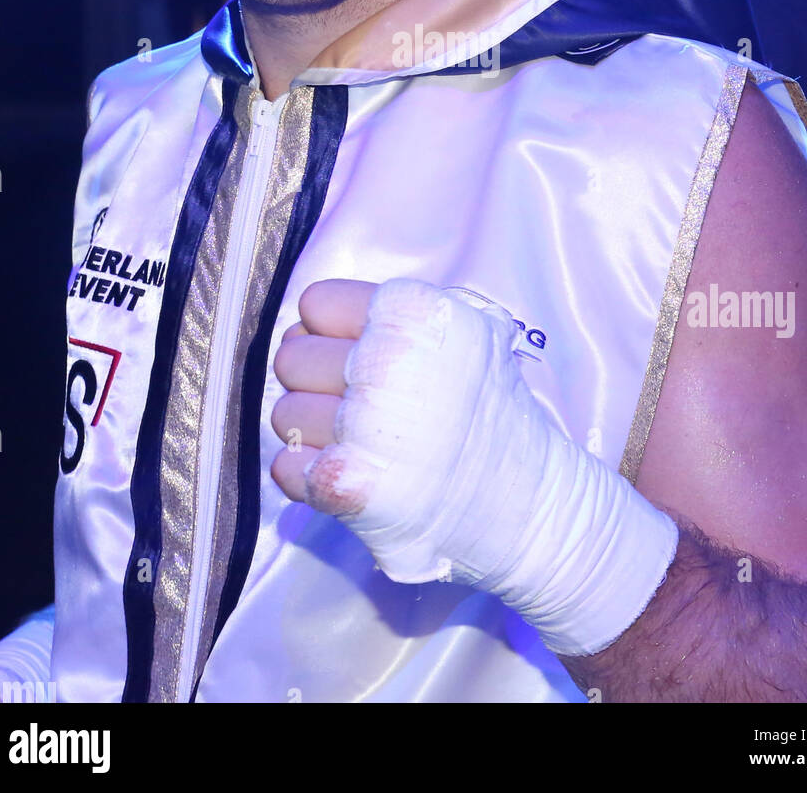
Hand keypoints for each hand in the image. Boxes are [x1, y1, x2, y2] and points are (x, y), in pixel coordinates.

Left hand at [271, 275, 679, 655]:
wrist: (524, 504)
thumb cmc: (489, 413)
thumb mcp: (469, 330)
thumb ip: (400, 313)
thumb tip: (310, 319)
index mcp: (413, 311)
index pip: (315, 303)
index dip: (330, 332)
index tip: (355, 357)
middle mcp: (386, 359)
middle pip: (291, 356)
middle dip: (316, 382)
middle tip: (359, 406)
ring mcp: (363, 423)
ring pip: (282, 414)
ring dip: (312, 434)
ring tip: (362, 444)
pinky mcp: (344, 482)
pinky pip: (284, 466)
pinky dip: (309, 479)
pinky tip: (352, 476)